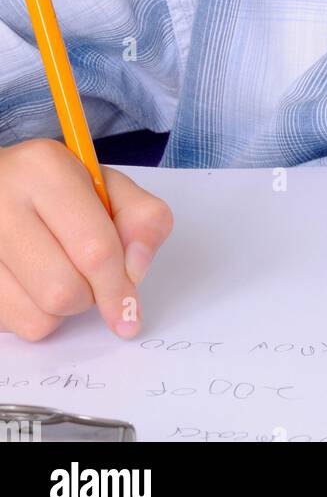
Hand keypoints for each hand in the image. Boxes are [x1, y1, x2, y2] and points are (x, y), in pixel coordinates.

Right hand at [0, 139, 173, 341]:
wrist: (1, 183)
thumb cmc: (59, 188)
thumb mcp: (108, 185)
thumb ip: (142, 218)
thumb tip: (136, 270)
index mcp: (45, 170)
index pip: (94, 248)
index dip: (119, 288)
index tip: (130, 313)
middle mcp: (2, 201)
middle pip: (64, 290)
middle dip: (89, 295)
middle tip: (90, 275)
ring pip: (38, 315)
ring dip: (62, 308)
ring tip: (58, 269)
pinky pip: (16, 325)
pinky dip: (34, 313)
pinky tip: (32, 281)